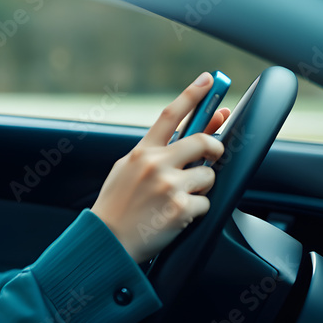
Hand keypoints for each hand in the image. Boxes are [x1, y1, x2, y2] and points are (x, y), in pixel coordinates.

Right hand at [91, 72, 227, 263]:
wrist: (107, 242)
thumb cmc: (117, 206)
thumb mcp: (127, 170)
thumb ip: (156, 152)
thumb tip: (186, 136)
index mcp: (141, 152)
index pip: (170, 114)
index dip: (192, 94)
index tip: (208, 80)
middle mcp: (156, 165)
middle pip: (203, 142)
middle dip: (215, 148)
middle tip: (214, 155)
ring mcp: (169, 186)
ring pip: (207, 177)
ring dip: (200, 188)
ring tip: (177, 200)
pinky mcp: (180, 209)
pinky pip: (205, 204)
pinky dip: (195, 212)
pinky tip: (175, 218)